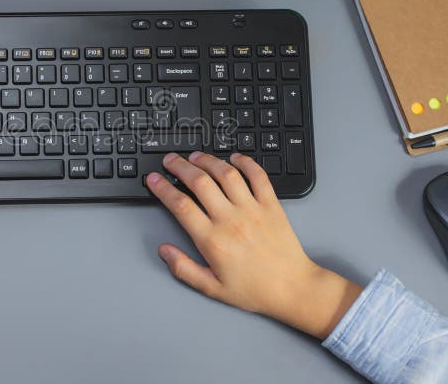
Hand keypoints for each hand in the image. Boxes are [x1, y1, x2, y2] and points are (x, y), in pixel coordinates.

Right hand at [146, 152, 361, 338]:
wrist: (293, 289)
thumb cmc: (255, 290)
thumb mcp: (212, 288)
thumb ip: (184, 269)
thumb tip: (164, 251)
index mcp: (213, 240)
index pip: (180, 205)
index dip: (162, 188)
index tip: (153, 180)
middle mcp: (231, 220)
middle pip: (199, 182)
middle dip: (180, 166)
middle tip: (170, 160)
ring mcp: (252, 209)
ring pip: (225, 174)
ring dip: (208, 160)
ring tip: (196, 156)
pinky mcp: (272, 205)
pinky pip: (258, 176)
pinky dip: (246, 162)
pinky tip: (235, 158)